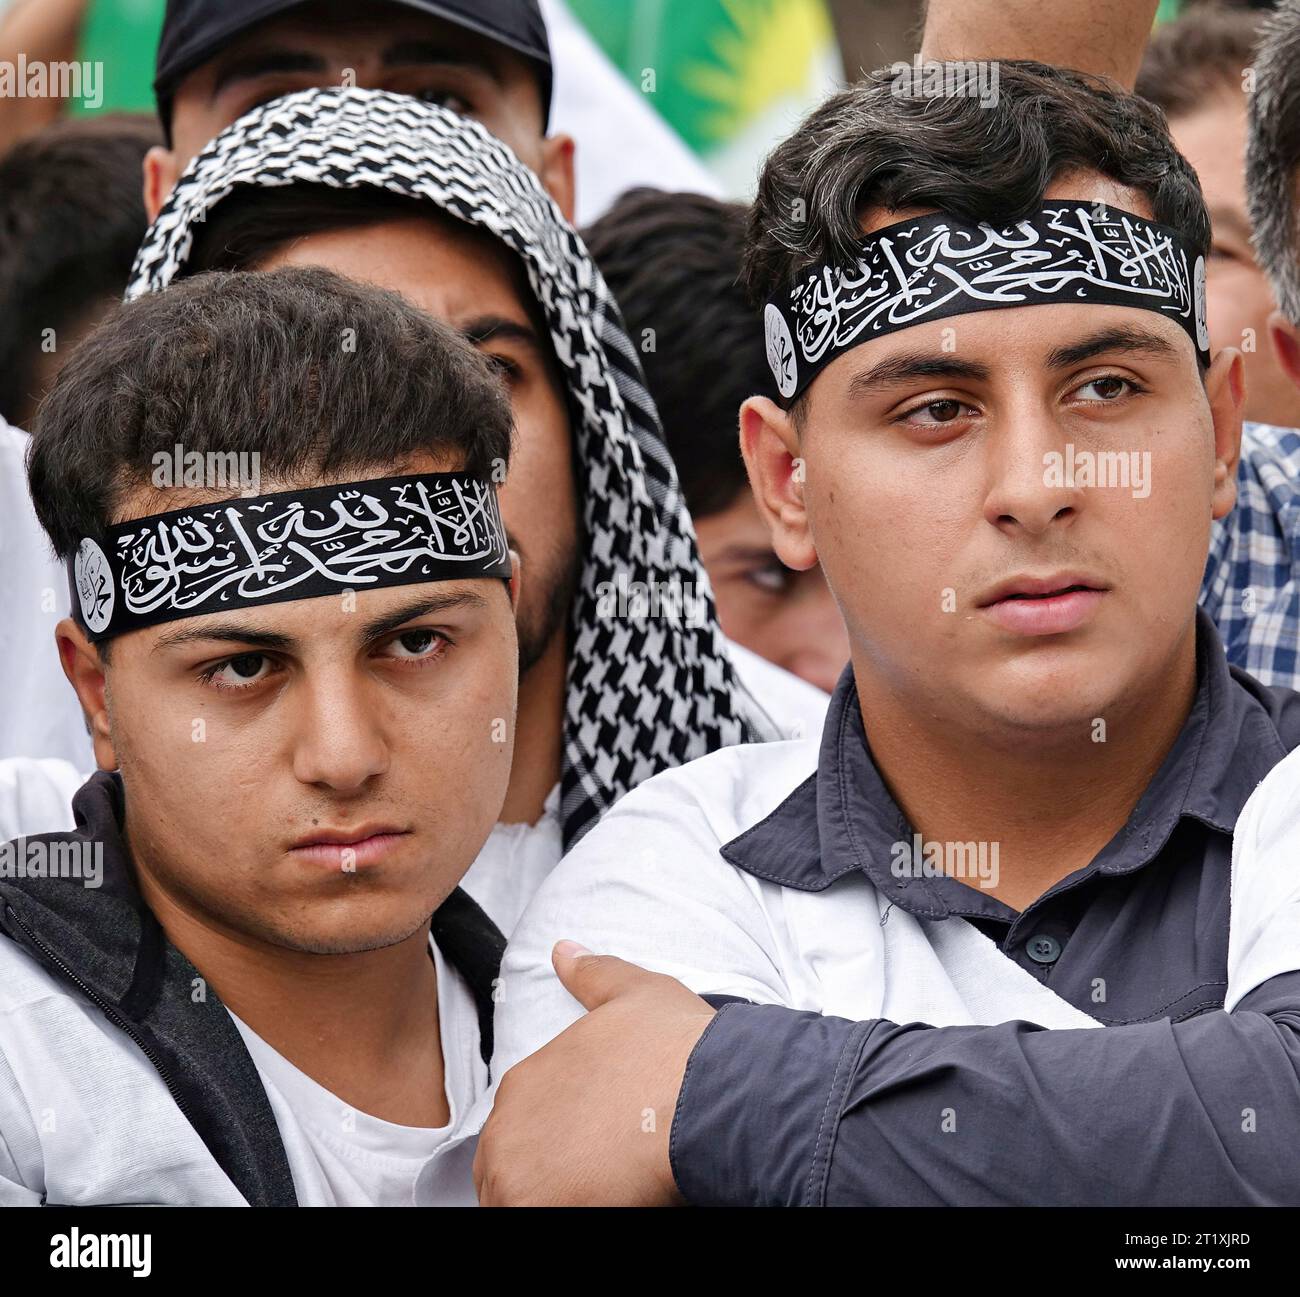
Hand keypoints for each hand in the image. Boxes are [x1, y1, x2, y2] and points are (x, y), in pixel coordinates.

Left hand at [474, 941, 716, 1205]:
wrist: (710, 1097)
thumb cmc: (676, 1050)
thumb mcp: (634, 993)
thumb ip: (591, 973)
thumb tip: (564, 951)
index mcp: (522, 1082)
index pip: (521, 1128)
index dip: (560, 1140)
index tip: (595, 1144)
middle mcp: (507, 1131)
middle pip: (513, 1171)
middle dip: (550, 1177)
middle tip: (601, 1174)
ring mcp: (517, 1178)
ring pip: (520, 1201)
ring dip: (555, 1197)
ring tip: (604, 1190)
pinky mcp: (536, 1212)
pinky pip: (533, 1223)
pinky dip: (565, 1211)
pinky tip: (604, 1202)